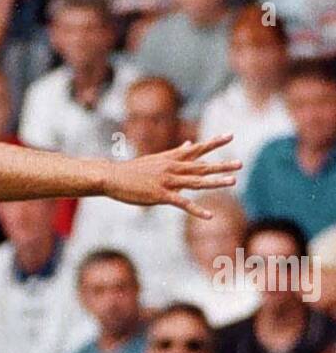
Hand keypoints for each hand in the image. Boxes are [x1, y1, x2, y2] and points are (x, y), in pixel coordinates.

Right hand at [103, 136, 239, 218]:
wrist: (113, 177)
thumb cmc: (133, 170)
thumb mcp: (157, 158)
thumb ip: (176, 152)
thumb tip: (190, 143)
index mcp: (171, 159)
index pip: (197, 148)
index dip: (214, 143)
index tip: (230, 136)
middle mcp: (172, 168)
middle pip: (201, 166)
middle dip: (221, 165)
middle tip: (240, 163)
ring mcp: (167, 181)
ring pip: (196, 182)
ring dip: (215, 182)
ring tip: (233, 181)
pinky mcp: (160, 195)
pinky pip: (182, 203)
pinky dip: (197, 210)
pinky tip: (209, 216)